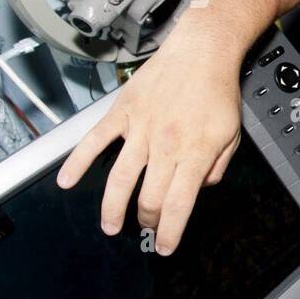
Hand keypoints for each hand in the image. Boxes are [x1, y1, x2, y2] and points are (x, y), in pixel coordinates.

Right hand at [56, 27, 242, 254]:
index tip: (166, 246)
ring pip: (120, 178)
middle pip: (149, 198)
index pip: (179, 204)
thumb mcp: (232, 135)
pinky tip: (67, 182)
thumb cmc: (218, 91)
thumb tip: (201, 188)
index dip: (171, 231)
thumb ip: (218, 167)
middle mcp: (166, 145)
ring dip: (112, 207)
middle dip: (147, 221)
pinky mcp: (122, 113)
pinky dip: (77, 162)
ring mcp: (141, 129)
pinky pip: (94, 141)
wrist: (202, 52)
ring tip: (111, 226)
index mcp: (195, 153)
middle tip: (146, 230)